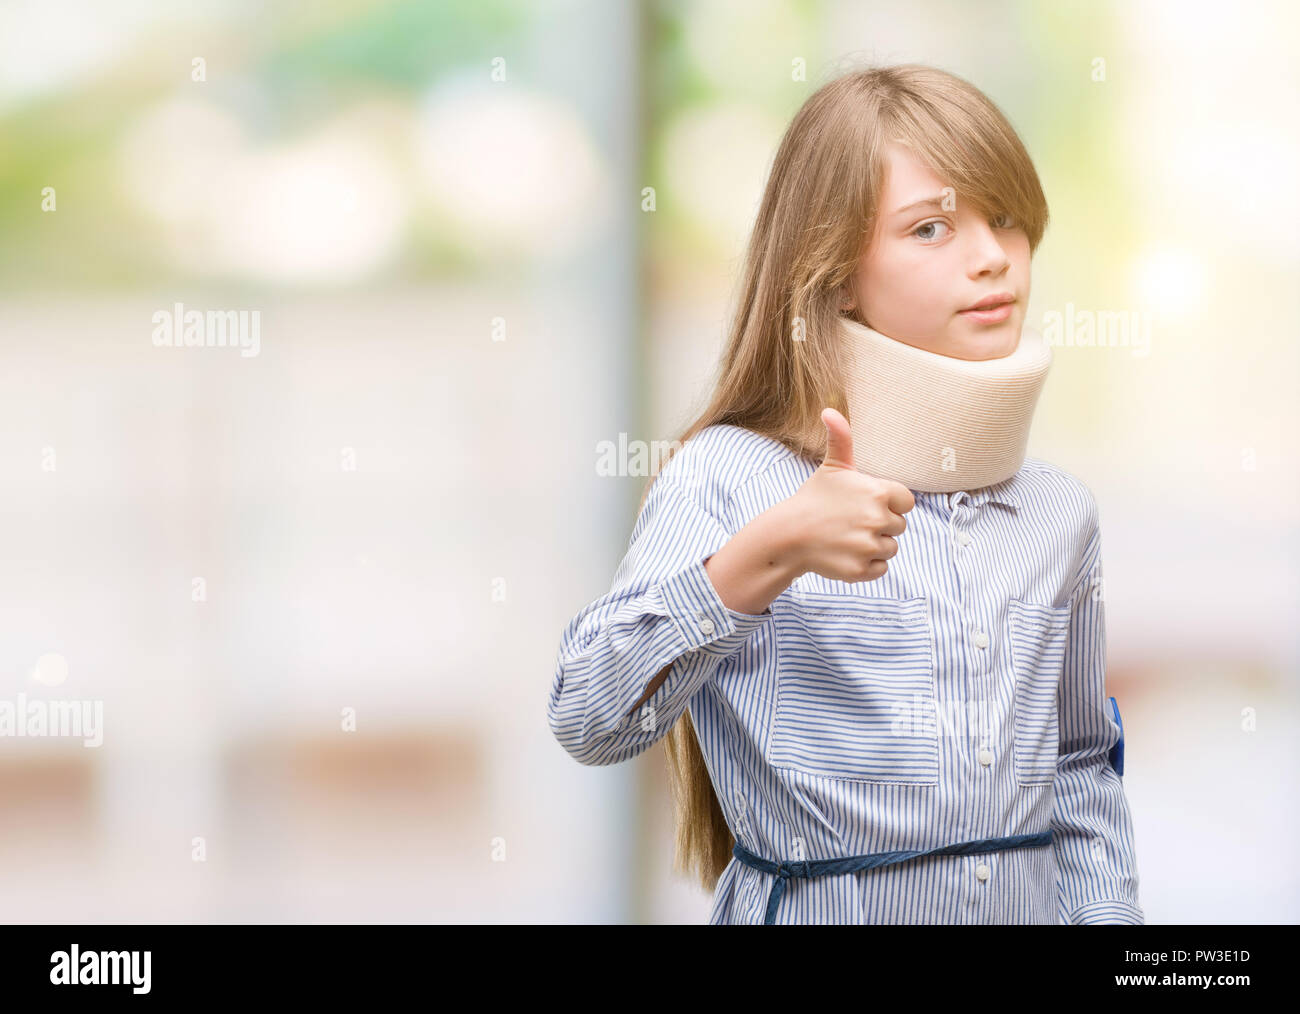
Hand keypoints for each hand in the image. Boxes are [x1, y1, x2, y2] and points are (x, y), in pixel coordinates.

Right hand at [785, 407, 914, 582]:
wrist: (788, 534)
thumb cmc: (813, 498)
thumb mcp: (831, 467)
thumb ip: (841, 438)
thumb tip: (829, 410)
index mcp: (878, 492)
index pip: (907, 502)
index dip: (889, 503)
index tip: (867, 503)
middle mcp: (877, 520)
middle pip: (899, 526)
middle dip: (880, 524)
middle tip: (852, 521)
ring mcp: (868, 546)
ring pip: (890, 548)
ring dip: (874, 545)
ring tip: (848, 536)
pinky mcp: (860, 570)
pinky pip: (880, 568)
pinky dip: (866, 564)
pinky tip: (846, 552)